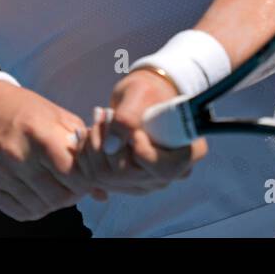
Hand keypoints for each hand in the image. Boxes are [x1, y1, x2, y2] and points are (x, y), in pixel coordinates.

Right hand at [0, 81, 105, 220]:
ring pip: (40, 207)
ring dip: (54, 203)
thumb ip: (83, 150)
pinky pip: (19, 212)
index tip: (87, 175)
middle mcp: (15, 154)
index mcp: (38, 133)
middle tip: (73, 184)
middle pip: (58, 196)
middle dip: (72, 194)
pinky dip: (34, 208)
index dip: (86, 180)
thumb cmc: (25, 110)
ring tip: (55, 187)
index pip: (73, 174)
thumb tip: (102, 191)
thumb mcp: (57, 117)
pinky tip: (37, 193)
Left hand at [75, 69, 207, 195]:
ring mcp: (148, 182)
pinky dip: (86, 155)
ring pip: (108, 179)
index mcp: (189, 153)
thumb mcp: (140, 95)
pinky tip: (85, 134)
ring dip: (92, 147)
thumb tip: (111, 148)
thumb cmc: (148, 91)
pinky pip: (97, 178)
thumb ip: (127, 118)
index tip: (133, 128)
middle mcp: (171, 175)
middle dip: (107, 145)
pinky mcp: (125, 182)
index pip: (162, 169)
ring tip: (96, 118)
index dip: (142, 150)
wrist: (140, 98)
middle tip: (102, 114)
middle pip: (130, 177)